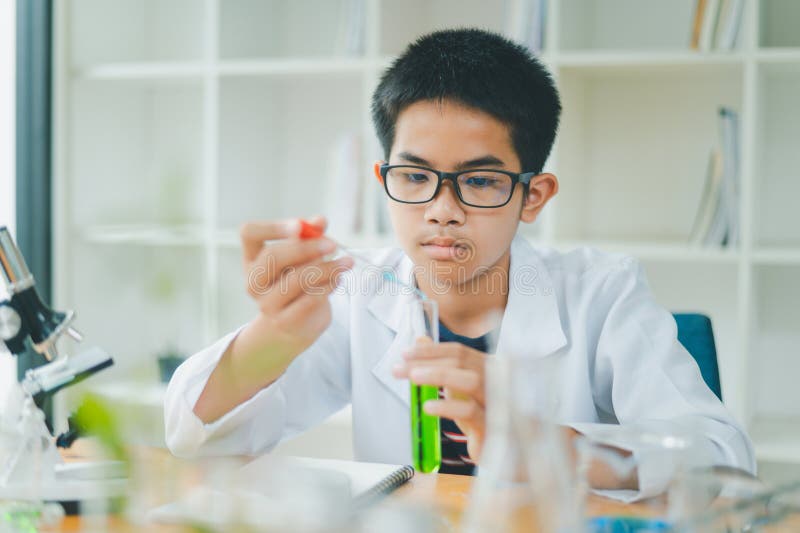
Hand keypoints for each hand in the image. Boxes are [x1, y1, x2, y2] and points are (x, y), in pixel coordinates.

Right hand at [236, 216, 353, 372]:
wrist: (295, 325)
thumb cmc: (297, 283)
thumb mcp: (302, 258)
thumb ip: (310, 237)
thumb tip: (320, 220)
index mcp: (253, 258)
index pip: (249, 233)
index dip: (273, 227)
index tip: (300, 226)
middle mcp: (254, 281)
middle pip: (273, 257)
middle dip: (306, 248)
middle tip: (333, 244)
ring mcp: (267, 304)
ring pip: (296, 279)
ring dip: (326, 268)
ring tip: (346, 262)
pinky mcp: (284, 321)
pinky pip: (309, 299)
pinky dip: (328, 286)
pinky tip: (338, 280)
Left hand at [392, 338, 487, 460]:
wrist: (502, 451)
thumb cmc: (479, 418)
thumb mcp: (458, 390)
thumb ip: (442, 364)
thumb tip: (421, 340)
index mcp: (486, 369)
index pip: (458, 351)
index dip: (431, 350)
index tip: (405, 354)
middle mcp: (494, 380)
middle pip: (461, 361)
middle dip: (427, 361)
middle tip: (400, 368)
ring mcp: (496, 401)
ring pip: (470, 380)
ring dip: (439, 375)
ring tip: (414, 378)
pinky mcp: (492, 425)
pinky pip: (470, 411)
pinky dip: (447, 406)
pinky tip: (428, 406)